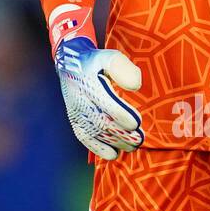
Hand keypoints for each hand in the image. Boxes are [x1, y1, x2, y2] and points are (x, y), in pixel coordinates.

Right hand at [55, 35, 143, 159]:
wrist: (70, 65)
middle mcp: (80, 100)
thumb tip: (136, 86)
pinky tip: (114, 153)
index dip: (120, 115)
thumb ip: (123, 68)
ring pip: (96, 134)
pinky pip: (86, 139)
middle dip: (122, 134)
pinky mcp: (76, 122)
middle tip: (140, 139)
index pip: (105, 103)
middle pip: (102, 122)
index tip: (136, 122)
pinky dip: (99, 149)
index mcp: (88, 83)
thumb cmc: (96, 62)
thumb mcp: (109, 57)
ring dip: (115, 142)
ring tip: (133, 145)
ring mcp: (77, 113)